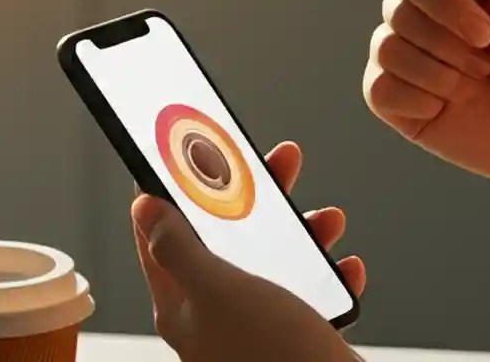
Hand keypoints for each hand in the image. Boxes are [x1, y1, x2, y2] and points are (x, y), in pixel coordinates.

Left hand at [131, 141, 365, 361]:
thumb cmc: (274, 356)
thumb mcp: (220, 290)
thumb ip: (180, 247)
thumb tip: (143, 206)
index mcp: (183, 305)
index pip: (161, 235)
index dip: (170, 188)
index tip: (185, 148)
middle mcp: (214, 316)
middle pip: (226, 238)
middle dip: (254, 198)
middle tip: (279, 161)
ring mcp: (254, 328)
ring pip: (272, 260)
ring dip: (301, 233)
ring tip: (327, 218)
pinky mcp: (293, 340)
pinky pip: (310, 293)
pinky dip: (329, 274)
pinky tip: (346, 268)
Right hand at [330, 0, 489, 190]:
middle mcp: (418, 7)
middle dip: (445, 3)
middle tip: (488, 36)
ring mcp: (399, 52)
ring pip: (392, 35)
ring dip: (447, 60)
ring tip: (481, 77)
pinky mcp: (389, 97)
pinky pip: (383, 81)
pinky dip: (427, 92)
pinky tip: (453, 103)